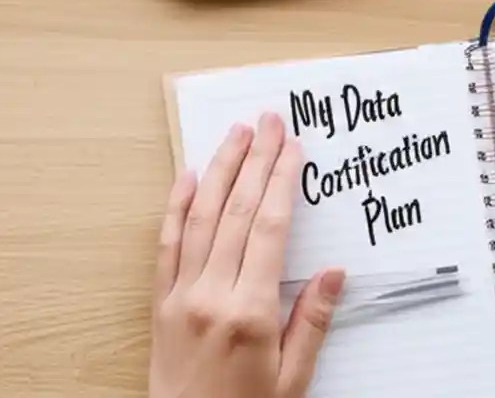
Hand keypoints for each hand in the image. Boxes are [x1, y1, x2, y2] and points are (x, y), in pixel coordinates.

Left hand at [151, 114, 344, 397]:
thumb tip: (333, 273)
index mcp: (250, 312)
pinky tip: (187, 178)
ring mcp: (181, 297)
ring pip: (200, 219)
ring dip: (218, 170)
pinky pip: (167, 245)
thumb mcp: (293, 377)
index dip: (281, 181)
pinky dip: (176, 207)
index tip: (291, 147)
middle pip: (235, 212)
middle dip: (255, 161)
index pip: (269, 229)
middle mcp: (210, 296)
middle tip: (268, 121)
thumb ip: (312, 321)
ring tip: (235, 135)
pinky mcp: (161, 304)